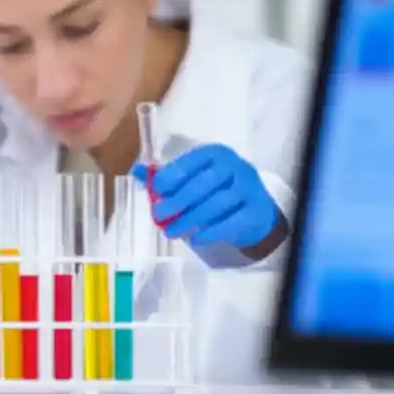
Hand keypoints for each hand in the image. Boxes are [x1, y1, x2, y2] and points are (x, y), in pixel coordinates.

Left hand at [131, 143, 279, 250]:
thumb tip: (137, 171)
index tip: (155, 190)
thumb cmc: (217, 191)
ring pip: (216, 204)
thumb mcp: (193, 179)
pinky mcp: (255, 211)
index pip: (190, 162)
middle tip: (158, 215)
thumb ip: (167, 176)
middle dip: (177, 200)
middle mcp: (234, 166)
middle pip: (203, 183)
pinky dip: (210, 232)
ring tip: (171, 231)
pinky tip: (195, 239)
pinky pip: (230, 222)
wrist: (254, 212)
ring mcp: (248, 188)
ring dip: (190, 219)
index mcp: (215, 154)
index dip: (171, 176)